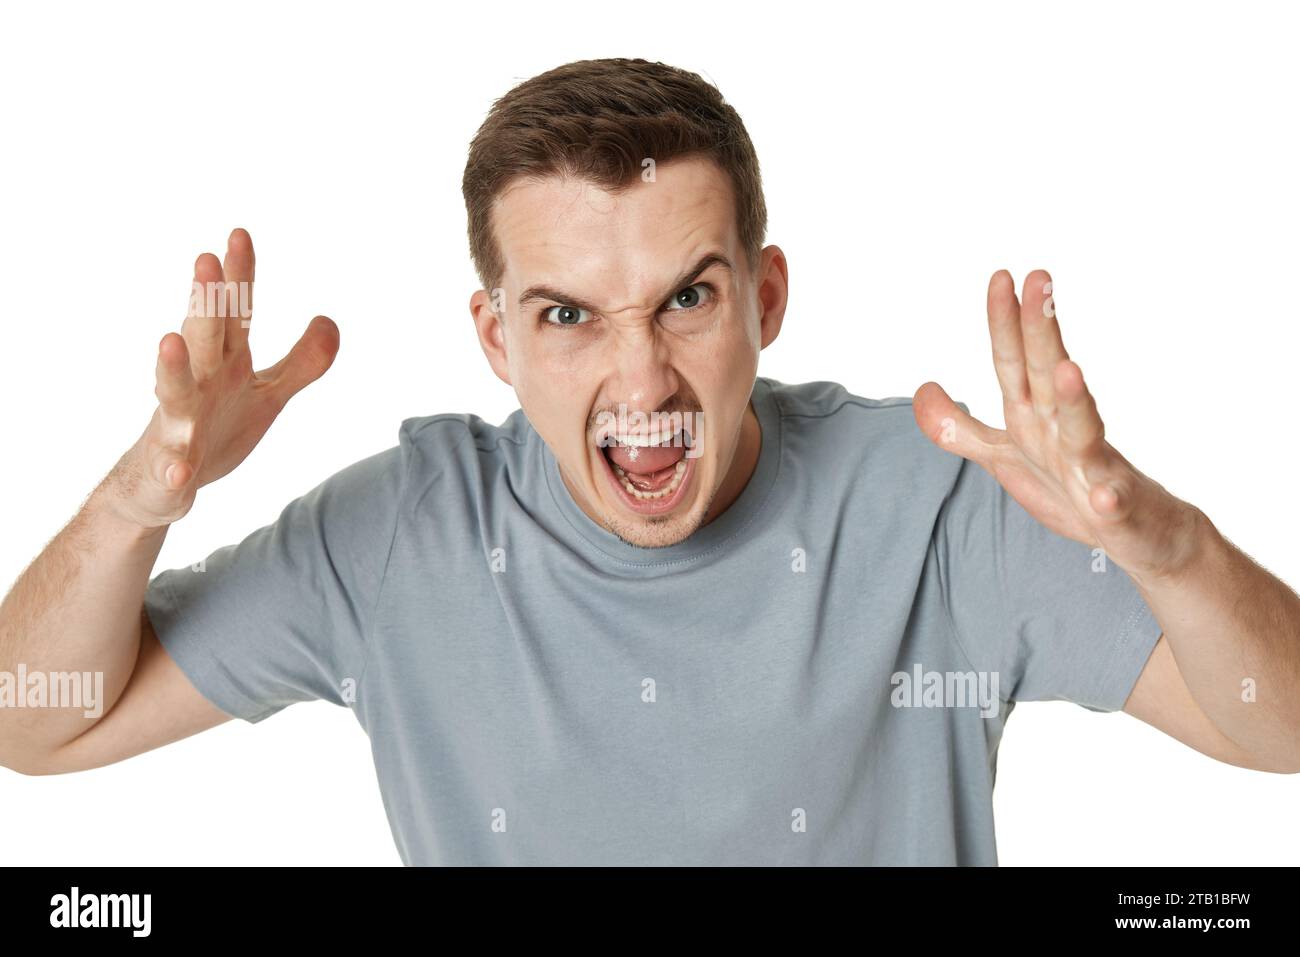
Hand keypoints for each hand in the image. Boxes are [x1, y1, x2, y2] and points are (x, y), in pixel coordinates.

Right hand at [104, 228, 338, 527]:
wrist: (164, 483)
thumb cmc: (216, 427)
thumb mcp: (268, 394)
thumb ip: (302, 362)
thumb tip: (330, 320)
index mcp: (226, 362)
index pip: (235, 312)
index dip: (238, 276)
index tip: (239, 233)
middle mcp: (200, 382)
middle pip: (205, 337)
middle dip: (206, 302)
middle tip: (205, 261)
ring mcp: (179, 421)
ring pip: (174, 389)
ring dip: (172, 366)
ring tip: (168, 340)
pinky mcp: (170, 463)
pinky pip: (172, 465)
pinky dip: (175, 465)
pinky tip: (179, 469)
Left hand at [912, 269, 1200, 585]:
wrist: (1137, 533)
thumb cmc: (1069, 487)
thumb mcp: (1003, 457)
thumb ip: (960, 429)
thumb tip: (921, 388)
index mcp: (1033, 417)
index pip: (1014, 362)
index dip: (1004, 323)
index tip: (1001, 275)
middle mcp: (1063, 431)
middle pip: (1049, 375)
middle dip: (1042, 330)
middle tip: (1040, 279)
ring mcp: (1093, 466)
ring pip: (1084, 429)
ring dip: (1076, 400)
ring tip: (1069, 368)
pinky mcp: (1115, 508)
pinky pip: (1111, 502)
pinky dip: (1108, 497)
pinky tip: (1104, 495)